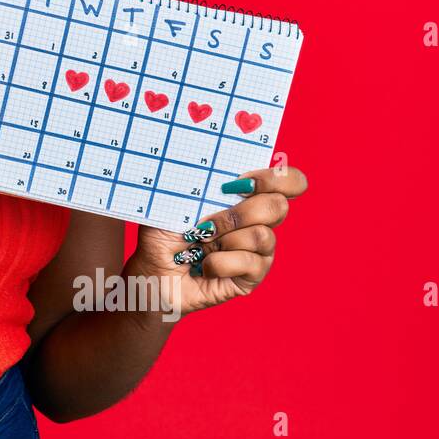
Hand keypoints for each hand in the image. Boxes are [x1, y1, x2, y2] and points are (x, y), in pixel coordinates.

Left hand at [129, 165, 308, 315]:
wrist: (150, 272)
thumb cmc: (162, 233)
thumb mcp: (174, 199)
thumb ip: (198, 180)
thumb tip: (210, 161)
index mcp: (245, 196)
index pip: (288, 181)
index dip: (275, 178)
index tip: (240, 182)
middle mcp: (259, 222)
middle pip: (278, 207)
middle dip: (238, 213)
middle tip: (206, 223)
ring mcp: (259, 251)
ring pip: (262, 236)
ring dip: (222, 240)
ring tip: (199, 246)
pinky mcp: (253, 277)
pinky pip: (251, 263)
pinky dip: (220, 263)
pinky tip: (204, 266)